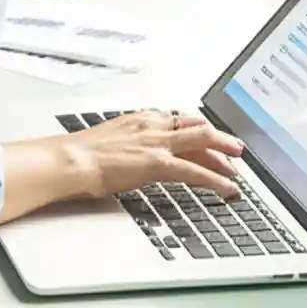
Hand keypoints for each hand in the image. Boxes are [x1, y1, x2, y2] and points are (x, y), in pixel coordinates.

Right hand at [67, 110, 244, 198]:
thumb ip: (125, 142)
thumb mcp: (107, 140)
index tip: (206, 134)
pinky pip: (196, 171)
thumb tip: (126, 152)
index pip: (179, 120)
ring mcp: (158, 144)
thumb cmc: (79, 153)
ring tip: (236, 168)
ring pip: (203, 144)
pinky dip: (216, 180)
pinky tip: (227, 188)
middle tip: (234, 148)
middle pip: (197, 128)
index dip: (197, 128)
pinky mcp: (159, 164)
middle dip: (219, 138)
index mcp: (141, 119)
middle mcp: (153, 126)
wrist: (70, 160)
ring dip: (224, 156)